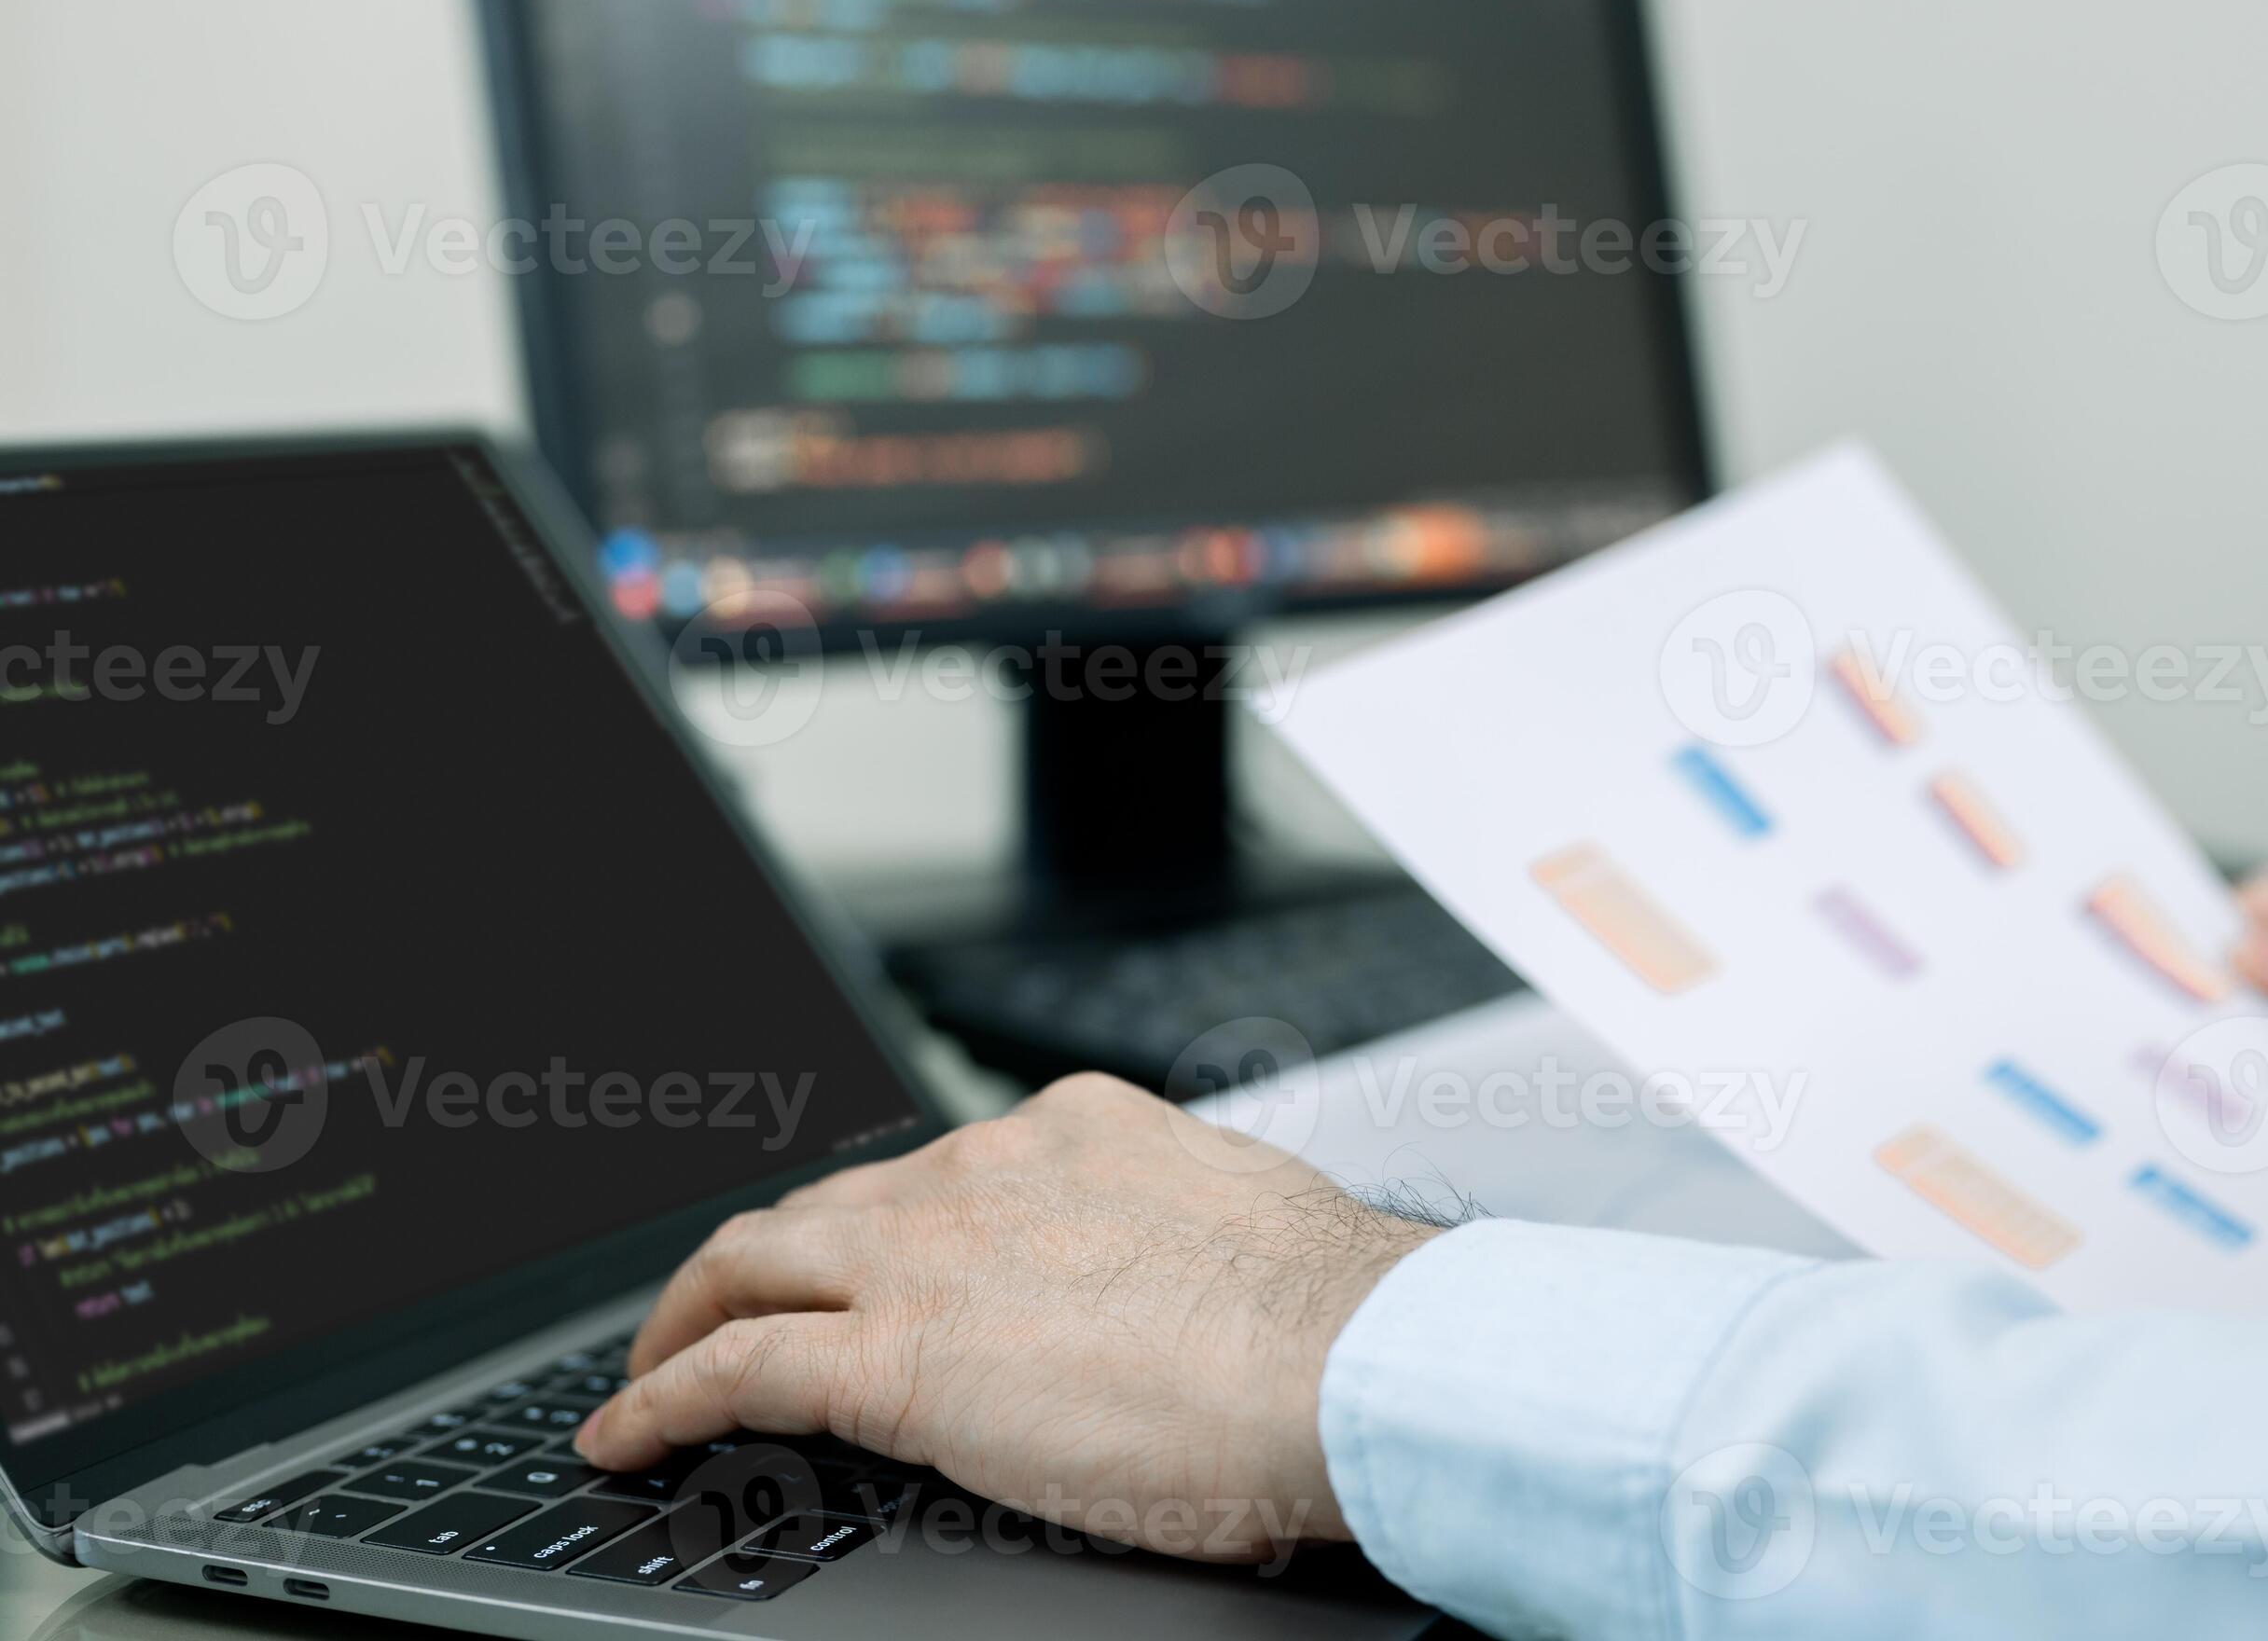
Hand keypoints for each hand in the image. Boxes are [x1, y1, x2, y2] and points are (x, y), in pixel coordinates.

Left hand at [574, 1073, 1441, 1562]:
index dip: (883, 1221)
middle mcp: (991, 1170)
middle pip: (828, 1202)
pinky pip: (735, 1368)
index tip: (868, 1259)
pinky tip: (627, 1434)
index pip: (943, 1172)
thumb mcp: (1241, 1238)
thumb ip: (1179, 1246)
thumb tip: (1189, 1299)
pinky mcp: (893, 1355)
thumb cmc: (1327, 1319)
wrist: (1341, 1355)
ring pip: (756, 1260)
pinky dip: (661, 1398)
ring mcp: (931, 1254)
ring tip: (654, 1365)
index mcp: (1082, 1133)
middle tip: (726, 1307)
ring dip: (690, 1313)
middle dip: (762, 1254)